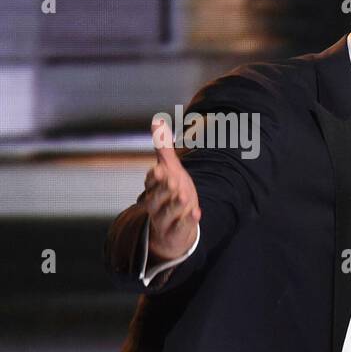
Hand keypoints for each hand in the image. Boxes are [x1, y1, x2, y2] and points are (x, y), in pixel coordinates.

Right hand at [143, 117, 200, 260]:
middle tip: (173, 181)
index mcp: (153, 187)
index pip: (152, 181)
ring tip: (184, 197)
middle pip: (156, 196)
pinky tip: (197, 214)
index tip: (160, 169)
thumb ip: (163, 147)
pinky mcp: (176, 231)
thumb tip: (157, 120)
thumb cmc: (171, 192)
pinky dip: (187, 221)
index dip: (155, 176)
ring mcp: (164, 219)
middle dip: (164, 189)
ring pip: (167, 213)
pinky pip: (180, 227)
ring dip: (175, 205)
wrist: (173, 225)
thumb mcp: (170, 169)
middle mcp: (155, 203)